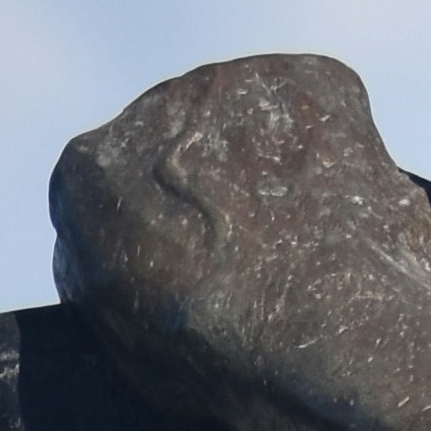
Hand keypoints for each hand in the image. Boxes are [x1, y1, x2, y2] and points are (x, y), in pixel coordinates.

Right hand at [50, 53, 430, 384]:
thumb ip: (105, 270)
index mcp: (88, 169)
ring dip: (270, 160)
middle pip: (181, 140)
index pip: (110, 184)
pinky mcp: (314, 77)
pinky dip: (332, 149)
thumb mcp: (122, 336)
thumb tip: (120, 250)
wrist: (325, 327)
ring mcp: (238, 82)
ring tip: (306, 233)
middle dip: (214, 181)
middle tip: (256, 247)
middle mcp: (155, 104)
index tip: (189, 257)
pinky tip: (342, 206)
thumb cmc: (221, 353)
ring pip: (250, 120)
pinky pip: (319, 110)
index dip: (155, 223)